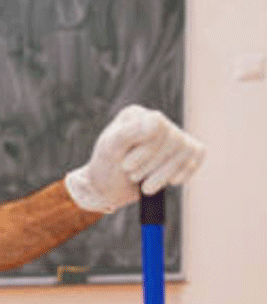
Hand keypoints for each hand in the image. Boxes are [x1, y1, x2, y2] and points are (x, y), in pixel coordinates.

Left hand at [64, 105, 204, 212]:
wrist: (110, 188)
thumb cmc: (106, 166)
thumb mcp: (109, 151)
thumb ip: (128, 133)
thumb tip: (155, 118)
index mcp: (135, 115)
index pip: (157, 125)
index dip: (147, 151)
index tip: (127, 166)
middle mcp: (156, 120)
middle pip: (173, 140)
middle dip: (152, 166)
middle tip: (133, 176)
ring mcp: (172, 134)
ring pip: (185, 150)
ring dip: (164, 175)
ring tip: (145, 185)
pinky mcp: (185, 150)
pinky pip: (197, 156)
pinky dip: (183, 172)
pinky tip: (169, 181)